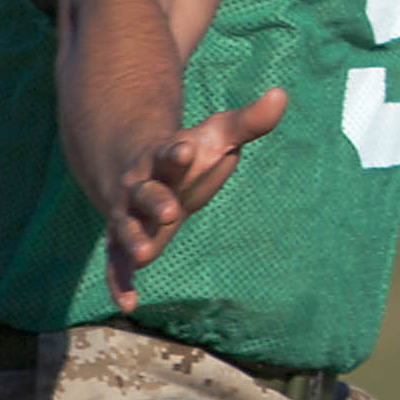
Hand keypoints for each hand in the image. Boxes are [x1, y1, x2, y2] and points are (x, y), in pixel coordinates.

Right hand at [101, 88, 286, 306]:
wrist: (143, 172)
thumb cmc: (187, 156)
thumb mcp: (218, 136)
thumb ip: (249, 121)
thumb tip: (282, 94)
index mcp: (163, 160)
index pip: (170, 153)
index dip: (176, 152)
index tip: (187, 147)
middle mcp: (140, 187)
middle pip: (145, 192)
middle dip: (155, 201)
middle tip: (171, 211)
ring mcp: (128, 215)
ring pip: (126, 227)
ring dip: (133, 239)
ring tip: (145, 255)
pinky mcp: (123, 241)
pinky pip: (117, 263)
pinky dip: (120, 283)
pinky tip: (127, 305)